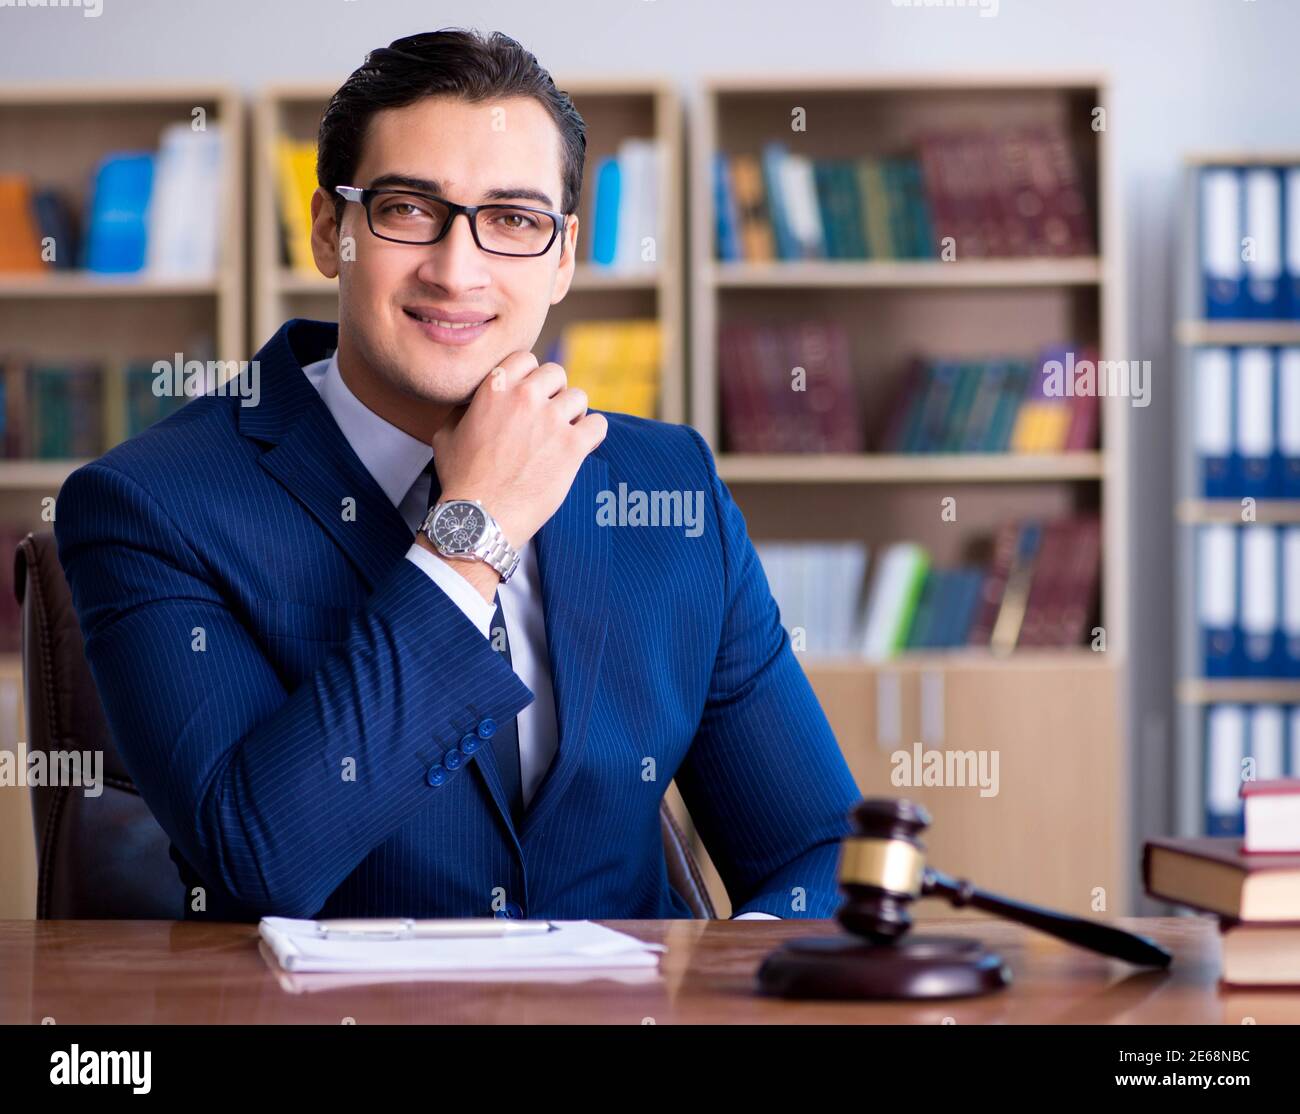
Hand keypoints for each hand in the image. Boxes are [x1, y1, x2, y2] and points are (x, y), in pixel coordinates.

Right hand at [430, 351, 607, 549]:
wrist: (480, 517)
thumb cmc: (461, 480)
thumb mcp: (447, 434)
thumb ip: (464, 409)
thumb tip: (474, 403)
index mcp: (496, 388)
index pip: (526, 358)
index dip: (530, 376)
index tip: (530, 395)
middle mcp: (525, 397)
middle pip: (556, 373)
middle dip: (554, 392)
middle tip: (547, 416)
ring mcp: (551, 420)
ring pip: (579, 397)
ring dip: (573, 414)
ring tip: (562, 434)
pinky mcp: (572, 446)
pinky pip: (598, 424)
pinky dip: (593, 434)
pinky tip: (581, 446)